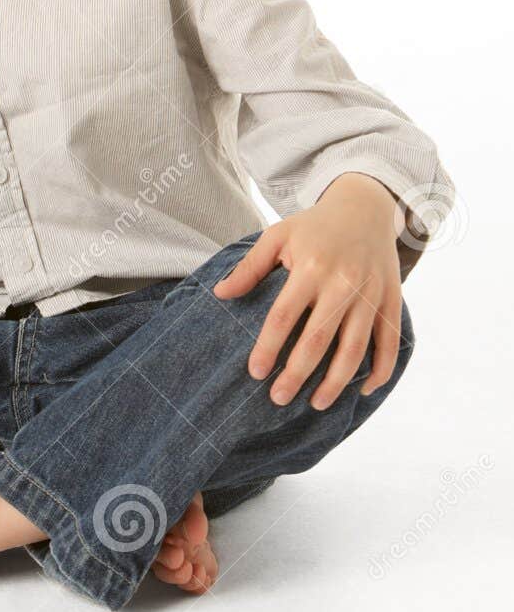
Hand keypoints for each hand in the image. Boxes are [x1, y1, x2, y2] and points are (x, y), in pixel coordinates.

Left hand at [211, 174, 403, 410]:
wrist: (365, 207)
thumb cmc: (314, 226)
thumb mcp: (278, 235)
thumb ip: (250, 267)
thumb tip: (220, 294)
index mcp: (311, 267)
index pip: (284, 316)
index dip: (268, 347)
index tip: (255, 373)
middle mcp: (343, 282)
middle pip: (318, 339)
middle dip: (297, 374)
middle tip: (279, 398)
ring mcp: (370, 293)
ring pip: (355, 348)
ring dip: (336, 382)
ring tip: (317, 404)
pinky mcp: (391, 300)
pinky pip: (389, 342)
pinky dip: (381, 370)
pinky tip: (363, 390)